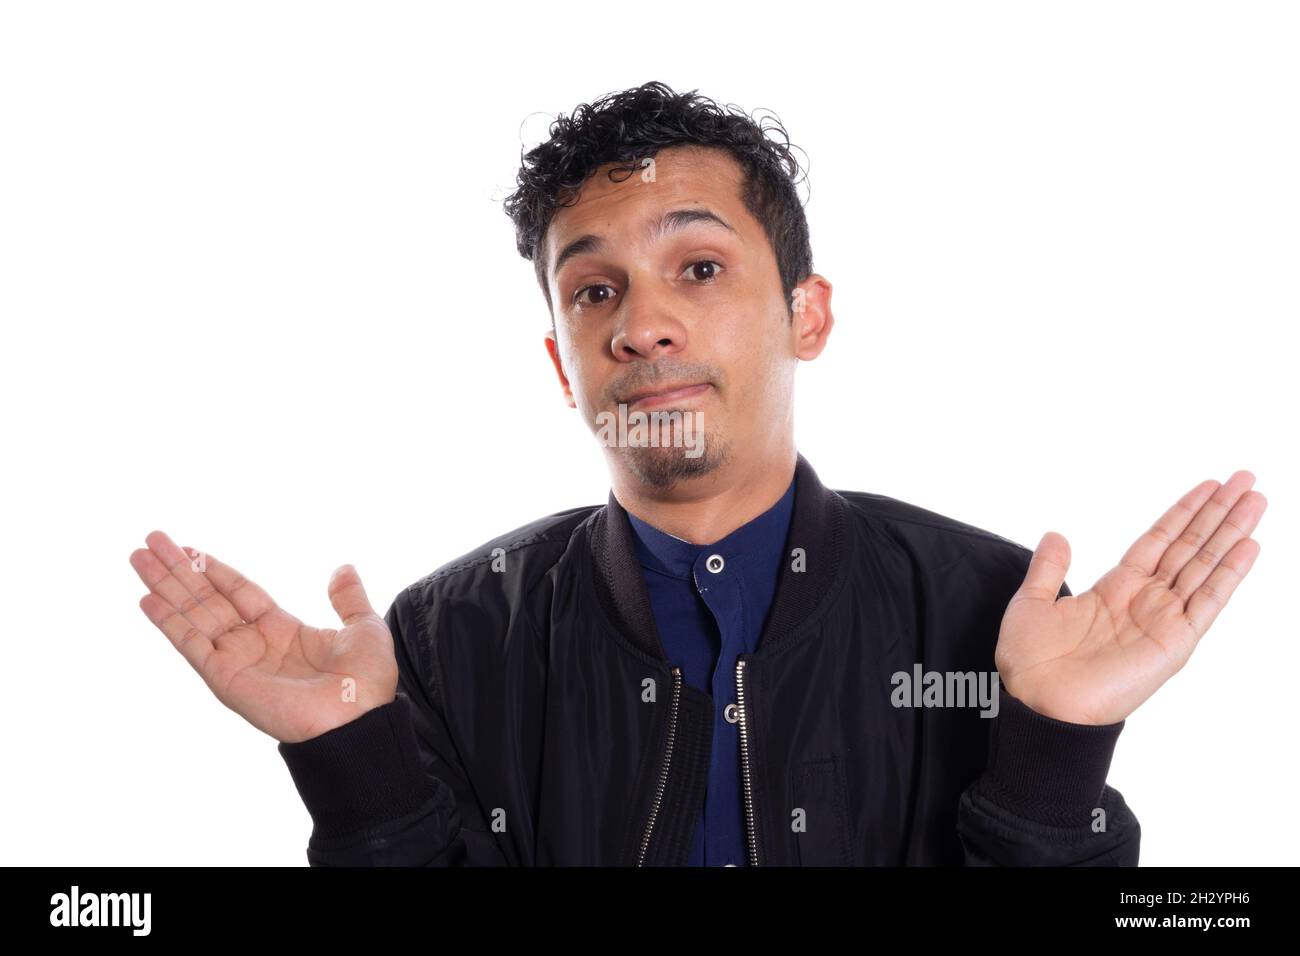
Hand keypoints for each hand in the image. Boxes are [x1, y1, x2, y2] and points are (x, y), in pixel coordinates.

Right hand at [130, 530, 398, 742]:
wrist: (360, 720)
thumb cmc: (366, 682)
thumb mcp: (363, 628)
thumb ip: (348, 599)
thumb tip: (343, 568)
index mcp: (283, 631)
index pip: (240, 592)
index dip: (215, 570)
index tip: (189, 548)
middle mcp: (253, 644)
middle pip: (208, 599)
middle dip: (179, 571)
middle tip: (150, 540)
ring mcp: (236, 661)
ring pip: (193, 615)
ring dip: (165, 586)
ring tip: (137, 557)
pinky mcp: (226, 679)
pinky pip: (191, 645)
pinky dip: (169, 622)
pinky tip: (148, 599)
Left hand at [995, 470, 1265, 724]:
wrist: (1038, 703)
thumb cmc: (1031, 663)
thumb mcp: (1031, 602)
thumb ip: (1048, 568)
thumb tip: (1056, 535)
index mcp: (1115, 588)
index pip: (1159, 540)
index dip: (1184, 512)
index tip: (1208, 486)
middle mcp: (1146, 600)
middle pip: (1190, 546)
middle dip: (1218, 512)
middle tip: (1245, 478)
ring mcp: (1164, 619)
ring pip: (1205, 565)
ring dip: (1232, 532)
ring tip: (1256, 500)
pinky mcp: (1175, 642)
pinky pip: (1208, 602)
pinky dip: (1229, 574)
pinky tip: (1249, 546)